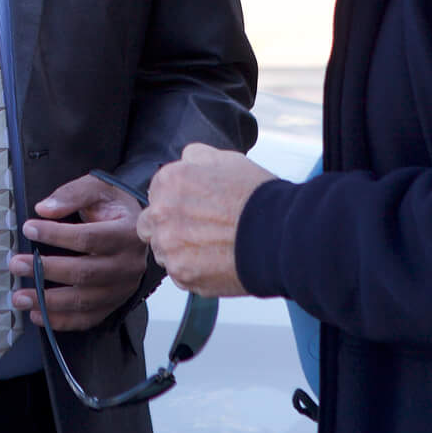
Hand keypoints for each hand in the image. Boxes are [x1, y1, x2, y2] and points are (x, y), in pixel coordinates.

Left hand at [15, 174, 149, 331]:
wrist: (135, 228)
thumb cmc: (114, 208)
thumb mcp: (99, 188)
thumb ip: (73, 194)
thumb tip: (44, 209)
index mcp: (127, 233)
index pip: (88, 238)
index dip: (56, 235)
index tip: (28, 228)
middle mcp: (128, 265)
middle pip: (84, 273)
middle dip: (46, 270)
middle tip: (16, 264)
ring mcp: (122, 288)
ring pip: (83, 300)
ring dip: (48, 301)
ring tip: (20, 297)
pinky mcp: (114, 304)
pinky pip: (88, 318)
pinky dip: (62, 321)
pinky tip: (38, 315)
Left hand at [138, 144, 278, 297]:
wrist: (280, 235)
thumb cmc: (256, 198)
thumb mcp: (227, 159)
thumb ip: (196, 157)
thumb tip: (185, 160)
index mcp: (169, 181)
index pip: (156, 193)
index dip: (176, 201)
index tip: (194, 208)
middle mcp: (161, 213)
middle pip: (152, 224)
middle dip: (170, 227)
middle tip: (200, 230)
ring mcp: (169, 246)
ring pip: (164, 252)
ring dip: (180, 251)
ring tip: (212, 247)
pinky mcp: (181, 275)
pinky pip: (179, 274)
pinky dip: (194, 271)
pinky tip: (217, 261)